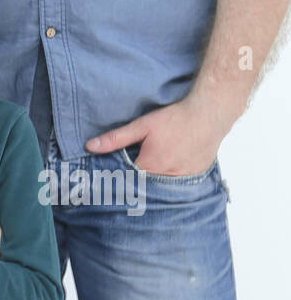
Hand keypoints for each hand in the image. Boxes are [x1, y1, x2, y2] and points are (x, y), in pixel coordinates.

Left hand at [84, 96, 225, 175]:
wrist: (209, 114)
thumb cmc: (175, 118)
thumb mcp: (142, 125)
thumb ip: (116, 138)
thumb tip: (90, 146)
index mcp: (149, 167)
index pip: (127, 180)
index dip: (118, 177)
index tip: (111, 178)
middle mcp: (166, 177)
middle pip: (145, 184)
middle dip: (135, 181)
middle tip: (128, 174)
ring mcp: (183, 179)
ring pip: (162, 185)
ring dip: (154, 181)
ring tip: (151, 168)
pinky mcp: (195, 176)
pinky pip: (178, 183)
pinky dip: (171, 178)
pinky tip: (169, 166)